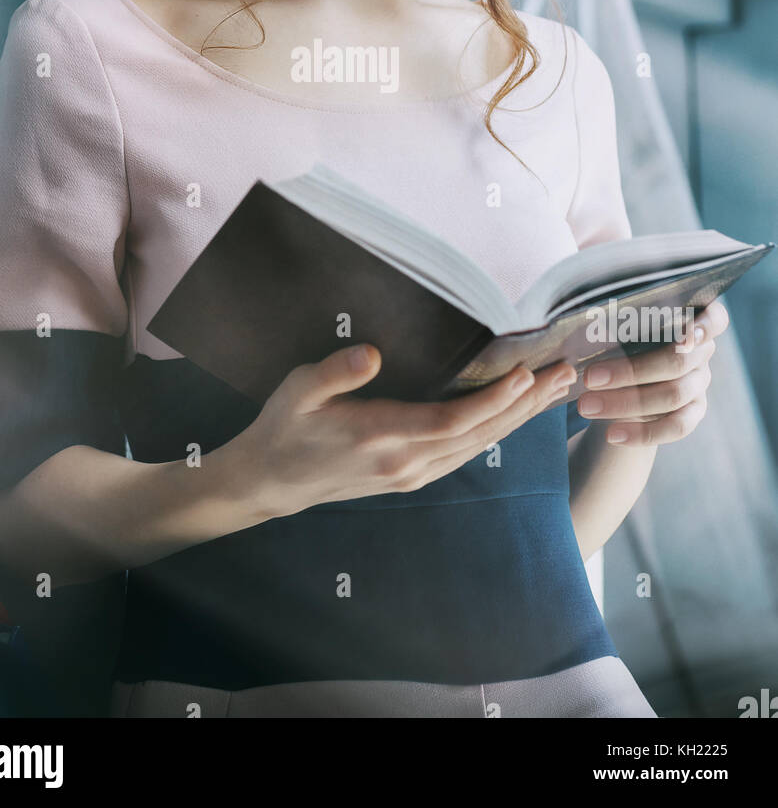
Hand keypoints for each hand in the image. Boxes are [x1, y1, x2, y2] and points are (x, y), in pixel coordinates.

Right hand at [229, 345, 578, 518]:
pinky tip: (515, 414)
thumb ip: (335, 372)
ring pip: (479, 446)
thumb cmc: (283, 428)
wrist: (270, 481)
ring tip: (554, 390)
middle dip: (526, 404)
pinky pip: (465, 452)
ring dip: (519, 418)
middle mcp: (406, 462)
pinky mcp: (411, 476)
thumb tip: (371, 354)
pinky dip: (496, 430)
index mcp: (382, 437)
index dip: (493, 400)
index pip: (453, 421)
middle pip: (480, 434)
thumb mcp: (297, 391)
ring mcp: (411, 473)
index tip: (525, 374)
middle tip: (566, 374)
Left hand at [576, 299, 729, 444]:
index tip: (684, 338)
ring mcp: (700, 382)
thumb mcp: (616, 325)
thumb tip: (587, 326)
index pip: (714, 318)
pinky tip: (612, 434)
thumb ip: (613, 323)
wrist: (623, 378)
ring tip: (587, 406)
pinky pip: (676, 426)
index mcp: (691, 318)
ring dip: (626, 402)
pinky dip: (643, 432)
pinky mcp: (694, 412)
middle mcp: (701, 350)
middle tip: (590, 378)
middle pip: (676, 362)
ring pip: (673, 396)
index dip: (703, 327)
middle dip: (630, 372)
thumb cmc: (618, 336)